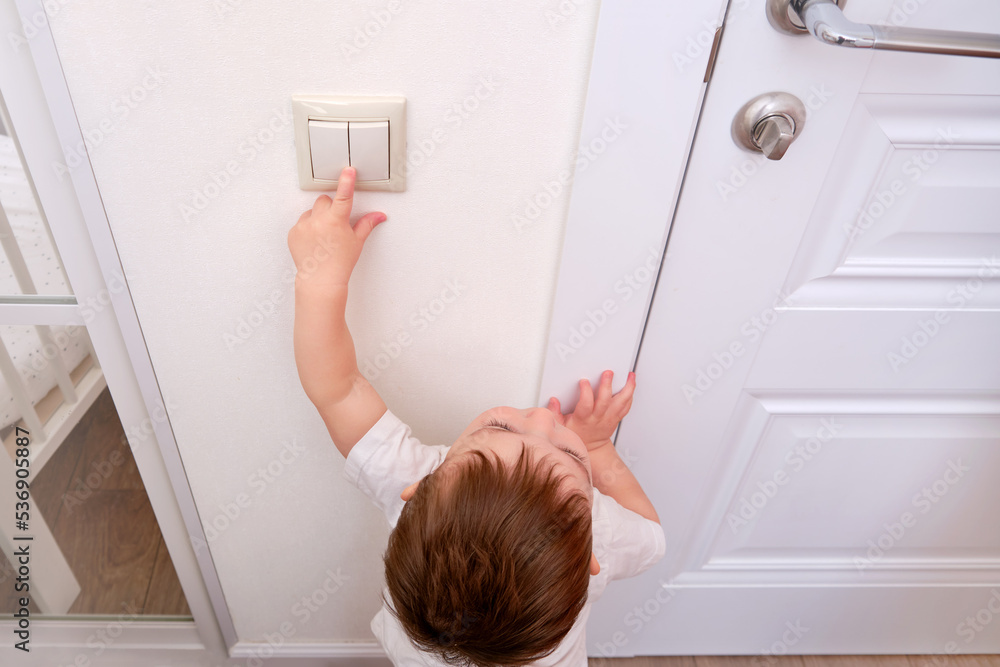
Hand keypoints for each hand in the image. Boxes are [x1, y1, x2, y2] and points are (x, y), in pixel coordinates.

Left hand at [287, 166, 385, 290]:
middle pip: (324, 200)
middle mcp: (318, 220)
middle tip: (335, 223)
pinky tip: (315, 241)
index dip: (347, 181)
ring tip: (324, 235)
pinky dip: (308, 227)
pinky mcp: (293, 232)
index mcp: (336, 221)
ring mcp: (303, 226)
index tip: (348, 170)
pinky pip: (301, 222)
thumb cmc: (340, 263)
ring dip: (318, 217)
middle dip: (330, 208)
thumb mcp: (356, 242)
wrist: (321, 279)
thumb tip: (379, 216)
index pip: (344, 196)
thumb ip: (367, 224)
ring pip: (312, 210)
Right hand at [546, 370, 635, 450]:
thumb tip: (553, 401)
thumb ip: (555, 413)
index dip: (586, 392)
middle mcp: (598, 418)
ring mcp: (609, 418)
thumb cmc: (577, 436)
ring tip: (630, 377)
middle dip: (607, 385)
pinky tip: (631, 386)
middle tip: (608, 372)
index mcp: (584, 419)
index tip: (584, 381)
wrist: (592, 449)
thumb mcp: (561, 427)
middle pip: (605, 401)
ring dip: (627, 389)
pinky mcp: (616, 418)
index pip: (586, 404)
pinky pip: (626, 406)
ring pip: (621, 403)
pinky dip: (630, 395)